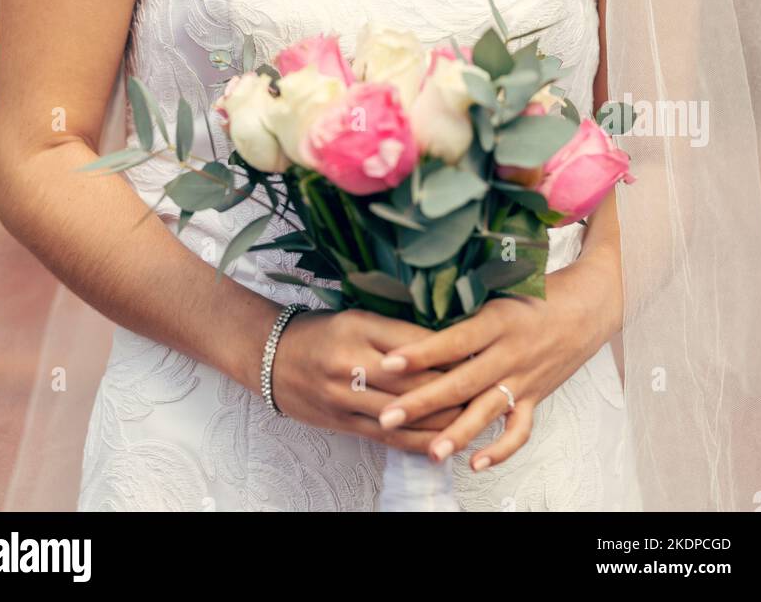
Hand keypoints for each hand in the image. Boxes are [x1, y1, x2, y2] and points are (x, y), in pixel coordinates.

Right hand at [270, 307, 466, 454]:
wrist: (272, 357)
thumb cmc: (320, 331)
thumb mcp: (357, 316)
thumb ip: (396, 330)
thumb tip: (448, 339)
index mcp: (359, 327)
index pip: (416, 344)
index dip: (451, 352)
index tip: (480, 353)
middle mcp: (352, 362)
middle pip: (414, 382)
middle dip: (454, 388)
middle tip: (488, 389)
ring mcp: (345, 397)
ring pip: (404, 415)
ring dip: (441, 421)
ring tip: (474, 420)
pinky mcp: (343, 423)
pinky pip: (387, 438)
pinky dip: (417, 442)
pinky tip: (441, 444)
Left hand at [372, 257, 618, 472]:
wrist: (587, 306)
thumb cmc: (537, 291)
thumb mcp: (501, 284)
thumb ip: (465, 299)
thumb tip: (416, 300)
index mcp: (499, 320)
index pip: (455, 340)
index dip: (422, 352)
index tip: (388, 363)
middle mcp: (510, 352)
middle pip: (462, 382)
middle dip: (422, 402)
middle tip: (388, 416)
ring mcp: (524, 378)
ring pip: (487, 411)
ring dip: (457, 434)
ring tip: (430, 453)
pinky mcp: (536, 397)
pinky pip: (518, 431)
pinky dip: (499, 451)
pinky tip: (474, 464)